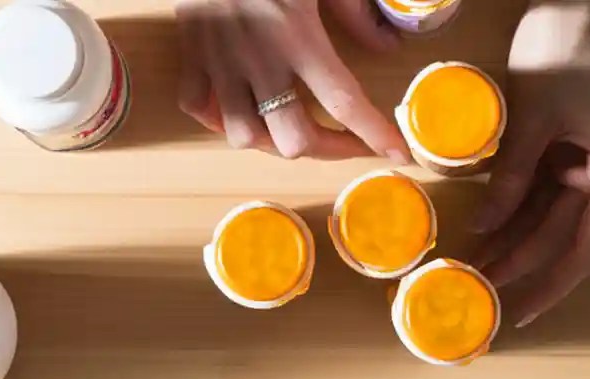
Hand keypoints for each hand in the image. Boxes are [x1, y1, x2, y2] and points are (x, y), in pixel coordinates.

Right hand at [176, 0, 410, 160]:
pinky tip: (237, 107)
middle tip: (344, 141)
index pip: (345, 104)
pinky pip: (199, 110)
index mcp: (299, 38)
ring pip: (245, 137)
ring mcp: (221, 64)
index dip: (375, 135)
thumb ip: (357, 13)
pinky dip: (218, 118)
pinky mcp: (192, 57)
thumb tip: (390, 46)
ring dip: (271, 140)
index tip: (396, 154)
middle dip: (326, 150)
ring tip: (289, 127)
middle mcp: (261, 62)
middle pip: (294, 140)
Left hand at [472, 0, 589, 327]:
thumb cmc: (564, 48)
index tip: (523, 310)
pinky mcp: (578, 152)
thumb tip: (485, 226)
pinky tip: (490, 235)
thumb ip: (512, 176)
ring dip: (519, 243)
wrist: (577, 0)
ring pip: (557, 220)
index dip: (554, 282)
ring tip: (478, 269)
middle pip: (572, 239)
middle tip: (484, 293)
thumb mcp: (532, 117)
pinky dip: (520, 214)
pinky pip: (549, 195)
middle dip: (527, 266)